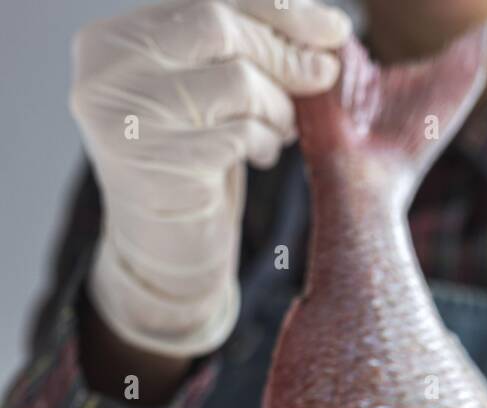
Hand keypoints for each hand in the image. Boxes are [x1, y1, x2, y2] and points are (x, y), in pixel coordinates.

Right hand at [70, 0, 350, 357]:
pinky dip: (263, 141)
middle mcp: (105, 72)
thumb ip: (237, 50)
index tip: (334, 27)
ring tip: (279, 129)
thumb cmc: (191, 167)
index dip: (277, 10)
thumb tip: (325, 28)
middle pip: (219, 26)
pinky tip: (262, 155)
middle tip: (323, 77)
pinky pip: (238, 132)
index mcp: (110, 41)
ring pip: (236, 79)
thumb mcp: (205, 95)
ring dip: (276, 105)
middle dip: (284, 53)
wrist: (165, 255)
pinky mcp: (156, 163)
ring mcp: (124, 118)